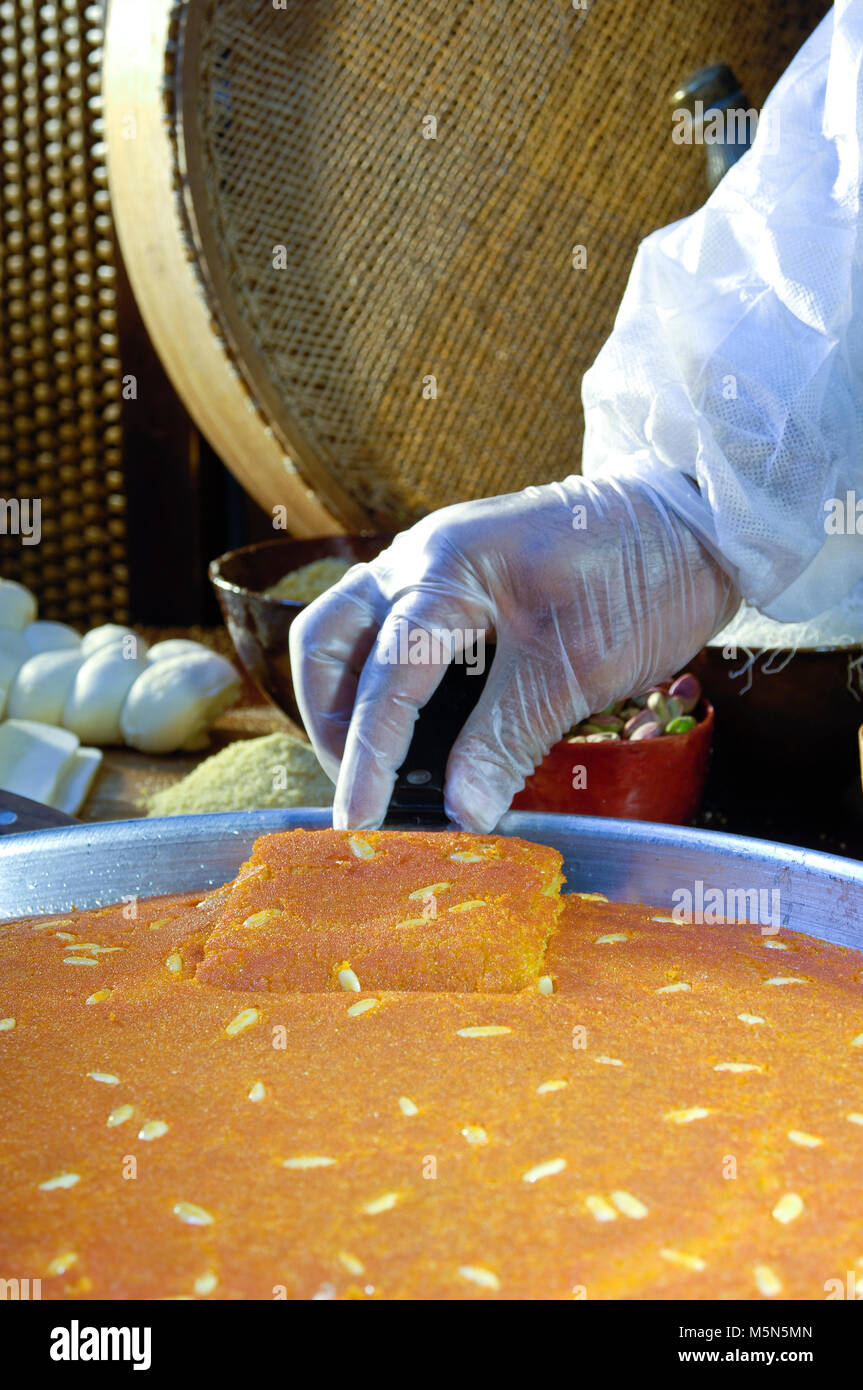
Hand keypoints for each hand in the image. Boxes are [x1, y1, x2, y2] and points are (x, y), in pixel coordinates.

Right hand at [290, 475, 737, 830]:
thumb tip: (462, 813)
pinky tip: (423, 739)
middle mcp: (422, 560)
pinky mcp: (459, 589)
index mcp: (447, 568)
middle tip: (360, 786)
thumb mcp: (579, 666)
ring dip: (353, 703)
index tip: (358, 821)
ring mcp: (434, 569)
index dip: (368, 757)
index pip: (387, 676)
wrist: (696, 524)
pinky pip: (395, 639)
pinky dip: (393, 691)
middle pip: (327, 640)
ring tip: (385, 771)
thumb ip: (508, 738)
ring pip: (350, 635)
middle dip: (331, 719)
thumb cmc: (643, 574)